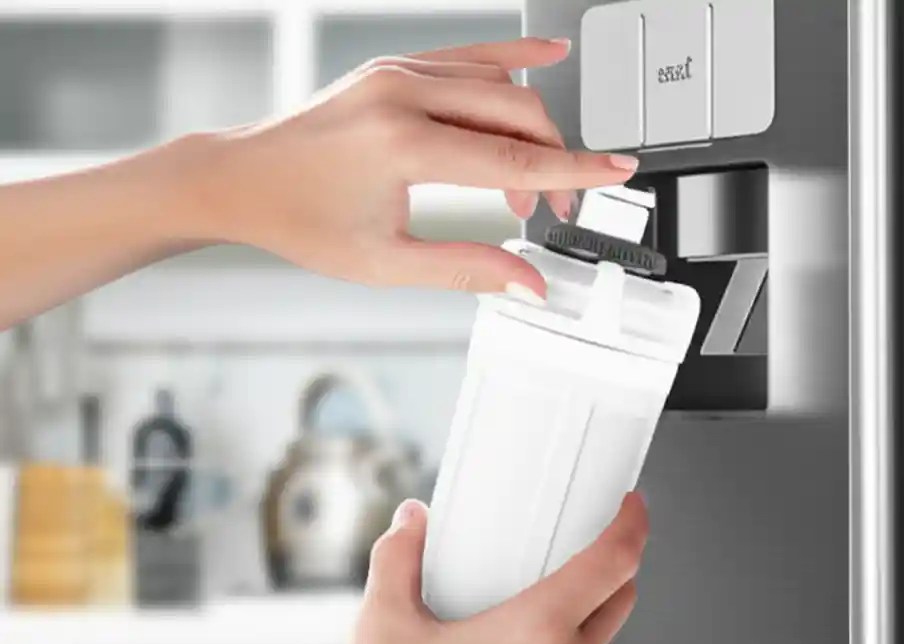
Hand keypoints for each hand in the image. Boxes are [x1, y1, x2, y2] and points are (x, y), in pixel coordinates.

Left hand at [183, 37, 638, 295]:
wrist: (240, 179)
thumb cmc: (298, 220)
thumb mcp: (384, 263)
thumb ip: (466, 271)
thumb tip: (527, 283)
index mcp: (400, 146)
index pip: (513, 158)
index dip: (574, 170)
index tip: (618, 171)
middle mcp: (402, 96)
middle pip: (517, 116)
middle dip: (553, 162)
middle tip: (552, 209)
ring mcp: (398, 74)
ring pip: (499, 85)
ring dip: (530, 130)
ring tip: (528, 183)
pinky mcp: (395, 68)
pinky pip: (468, 56)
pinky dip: (512, 60)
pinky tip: (548, 56)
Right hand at [336, 493, 647, 643]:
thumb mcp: (383, 629)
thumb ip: (398, 560)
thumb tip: (410, 522)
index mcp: (539, 633)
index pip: (614, 562)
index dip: (631, 524)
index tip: (630, 507)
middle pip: (617, 601)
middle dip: (605, 569)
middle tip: (573, 550)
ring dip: (575, 624)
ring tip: (522, 618)